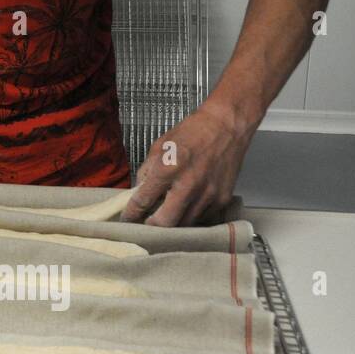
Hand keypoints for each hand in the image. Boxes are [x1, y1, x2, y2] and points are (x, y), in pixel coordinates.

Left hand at [121, 102, 252, 225]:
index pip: (143, 201)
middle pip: (165, 223)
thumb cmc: (193, 132)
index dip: (131, 214)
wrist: (226, 126)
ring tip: (164, 215)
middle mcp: (189, 185)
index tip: (127, 219)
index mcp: (168, 169)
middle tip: (144, 223)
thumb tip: (138, 192)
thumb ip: (147, 171)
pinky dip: (190, 216)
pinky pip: (202, 218)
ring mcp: (208, 194)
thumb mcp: (160, 146)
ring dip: (172, 223)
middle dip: (151, 227)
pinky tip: (184, 207)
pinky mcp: (222, 199)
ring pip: (184, 224)